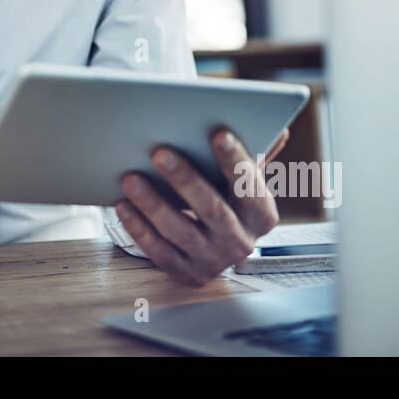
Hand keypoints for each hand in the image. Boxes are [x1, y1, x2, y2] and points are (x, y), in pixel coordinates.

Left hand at [114, 125, 288, 286]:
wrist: (216, 243)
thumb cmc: (226, 195)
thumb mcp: (243, 177)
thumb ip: (256, 152)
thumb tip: (276, 124)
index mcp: (262, 214)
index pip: (250, 186)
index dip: (236, 160)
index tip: (218, 133)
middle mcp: (242, 241)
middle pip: (213, 209)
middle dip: (186, 179)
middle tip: (160, 152)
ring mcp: (214, 260)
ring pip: (180, 231)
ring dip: (154, 203)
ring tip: (130, 177)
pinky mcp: (187, 273)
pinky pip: (159, 252)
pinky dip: (139, 228)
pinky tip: (123, 204)